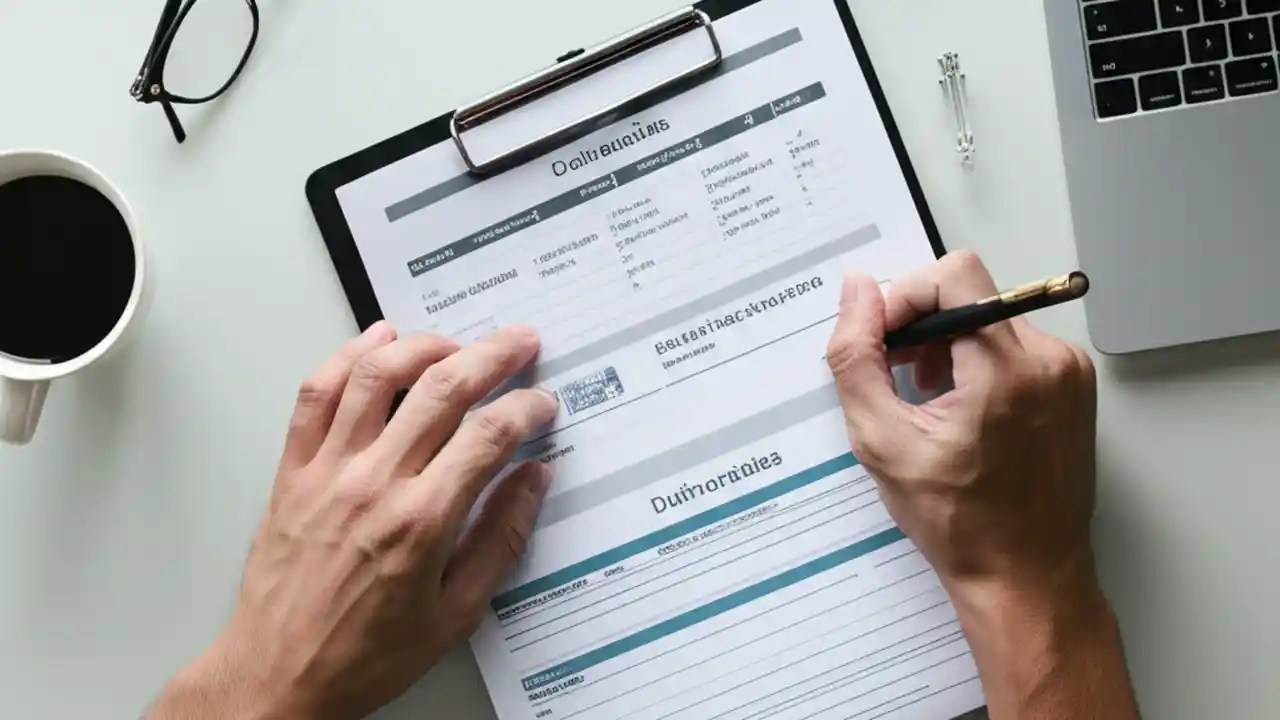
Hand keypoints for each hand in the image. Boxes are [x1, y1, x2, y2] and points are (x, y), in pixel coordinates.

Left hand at [150, 323, 558, 719]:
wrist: (278, 677)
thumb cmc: (365, 656)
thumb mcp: (456, 614)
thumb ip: (501, 539)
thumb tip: (534, 479)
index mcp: (421, 523)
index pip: (488, 436)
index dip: (526, 408)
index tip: (542, 402)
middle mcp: (374, 485)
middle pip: (441, 389)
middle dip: (492, 355)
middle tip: (519, 341)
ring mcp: (327, 471)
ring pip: (377, 375)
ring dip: (424, 345)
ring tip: (456, 341)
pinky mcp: (293, 471)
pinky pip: (316, 394)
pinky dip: (347, 355)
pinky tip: (375, 341)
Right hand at [827, 252, 1135, 717]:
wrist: (1025, 576)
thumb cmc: (958, 522)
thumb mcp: (882, 441)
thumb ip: (858, 357)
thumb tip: (857, 292)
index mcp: (1007, 368)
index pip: (952, 275)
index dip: (904, 298)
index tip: (883, 344)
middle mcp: (1049, 360)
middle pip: (970, 295)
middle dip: (923, 327)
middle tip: (901, 378)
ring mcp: (1069, 373)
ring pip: (991, 319)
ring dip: (950, 348)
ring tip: (930, 403)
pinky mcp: (1075, 387)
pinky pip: (1016, 347)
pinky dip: (979, 365)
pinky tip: (963, 413)